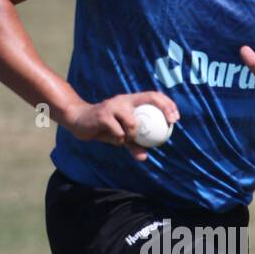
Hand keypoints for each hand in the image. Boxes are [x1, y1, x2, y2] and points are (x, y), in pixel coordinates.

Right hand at [65, 91, 179, 161]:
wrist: (78, 121)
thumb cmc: (103, 127)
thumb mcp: (120, 136)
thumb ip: (133, 144)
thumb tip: (144, 157)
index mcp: (130, 101)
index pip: (153, 96)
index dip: (167, 103)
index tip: (175, 118)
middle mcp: (124, 99)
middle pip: (150, 97)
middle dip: (165, 107)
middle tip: (171, 122)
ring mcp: (114, 106)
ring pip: (133, 124)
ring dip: (131, 136)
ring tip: (123, 138)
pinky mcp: (104, 115)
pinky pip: (119, 133)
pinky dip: (118, 140)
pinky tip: (113, 138)